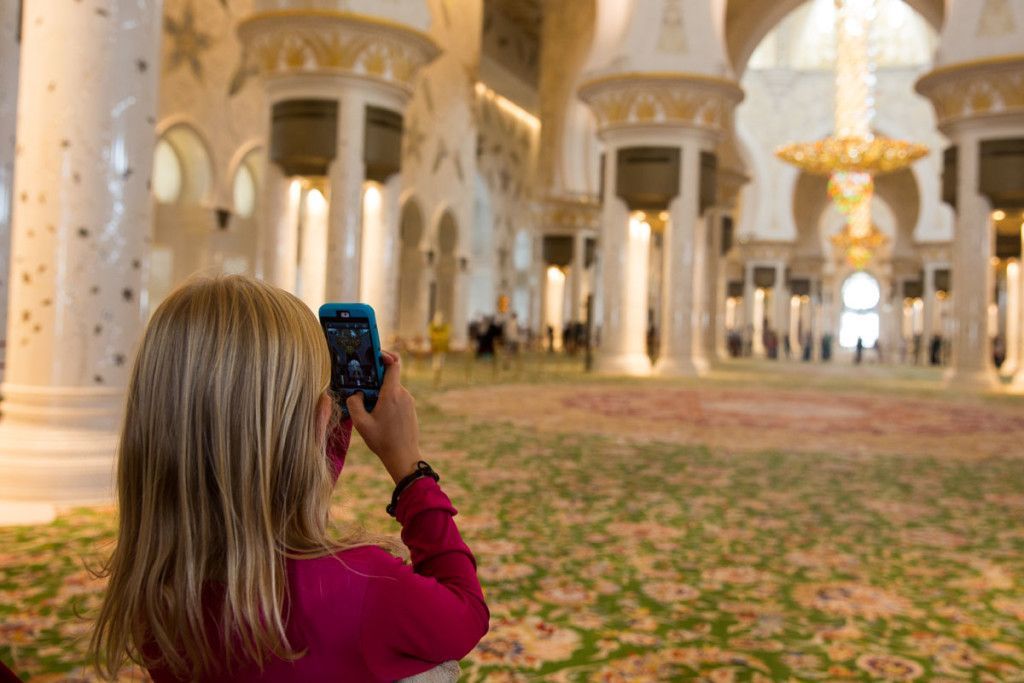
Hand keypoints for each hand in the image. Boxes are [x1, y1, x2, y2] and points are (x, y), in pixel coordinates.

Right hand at [346, 351, 421, 483]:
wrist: (404, 457)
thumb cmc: (383, 441)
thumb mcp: (361, 423)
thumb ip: (354, 404)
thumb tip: (355, 394)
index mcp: (392, 393)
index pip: (394, 364)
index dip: (385, 355)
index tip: (375, 354)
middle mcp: (403, 394)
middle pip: (389, 378)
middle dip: (374, 381)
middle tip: (361, 389)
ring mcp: (409, 402)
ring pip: (392, 390)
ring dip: (380, 394)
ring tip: (369, 410)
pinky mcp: (411, 409)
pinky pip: (397, 399)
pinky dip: (387, 402)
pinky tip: (379, 417)